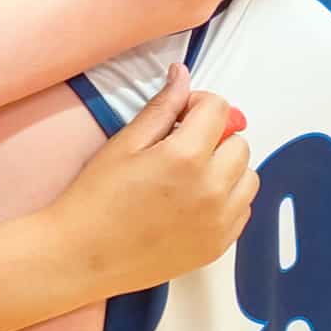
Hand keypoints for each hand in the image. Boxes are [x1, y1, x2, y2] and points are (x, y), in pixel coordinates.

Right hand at [49, 64, 254, 296]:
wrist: (82, 256)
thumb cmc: (95, 200)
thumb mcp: (124, 144)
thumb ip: (161, 108)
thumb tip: (182, 75)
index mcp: (185, 157)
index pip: (219, 109)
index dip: (198, 105)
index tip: (179, 117)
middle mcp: (211, 189)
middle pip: (239, 143)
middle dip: (214, 137)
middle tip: (180, 148)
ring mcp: (219, 221)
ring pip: (248, 177)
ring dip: (226, 169)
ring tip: (190, 177)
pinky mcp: (219, 245)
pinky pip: (242, 209)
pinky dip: (227, 199)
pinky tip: (193, 202)